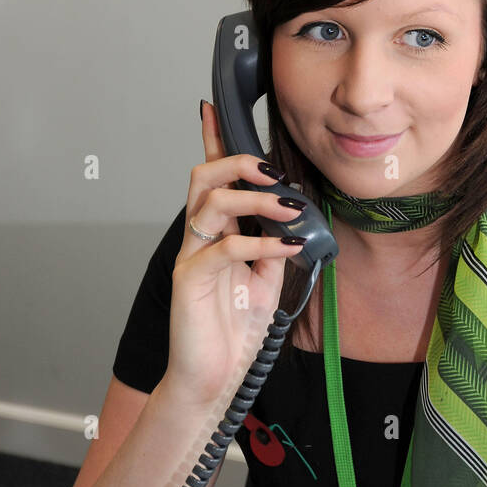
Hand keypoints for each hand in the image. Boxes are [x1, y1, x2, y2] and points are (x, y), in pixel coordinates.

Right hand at [162, 101, 305, 409]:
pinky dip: (262, 242)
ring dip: (255, 197)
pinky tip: (289, 247)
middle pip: (203, 176)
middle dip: (238, 162)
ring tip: (289, 208)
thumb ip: (274, 245)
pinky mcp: (190, 280)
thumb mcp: (266, 280)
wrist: (214, 379)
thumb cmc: (234, 332)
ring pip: (210, 201)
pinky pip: (224, 247)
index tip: (213, 107)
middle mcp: (199, 237)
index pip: (212, 176)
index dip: (211, 140)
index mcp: (217, 231)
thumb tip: (296, 217)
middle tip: (272, 170)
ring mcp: (191, 256)